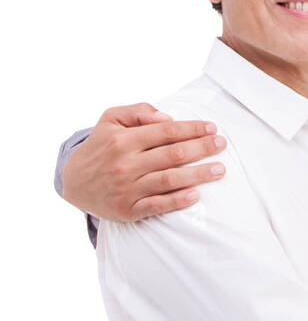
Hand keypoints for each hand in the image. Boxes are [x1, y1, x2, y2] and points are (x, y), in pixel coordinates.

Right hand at [61, 103, 227, 220]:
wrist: (73, 182)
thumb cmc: (101, 146)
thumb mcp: (110, 120)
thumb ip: (138, 111)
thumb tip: (166, 117)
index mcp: (123, 140)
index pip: (166, 132)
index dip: (193, 129)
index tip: (212, 128)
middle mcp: (125, 164)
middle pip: (173, 155)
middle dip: (202, 148)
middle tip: (222, 144)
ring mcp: (127, 188)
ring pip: (169, 180)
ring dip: (198, 175)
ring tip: (220, 169)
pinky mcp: (128, 209)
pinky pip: (157, 205)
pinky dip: (177, 201)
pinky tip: (196, 195)